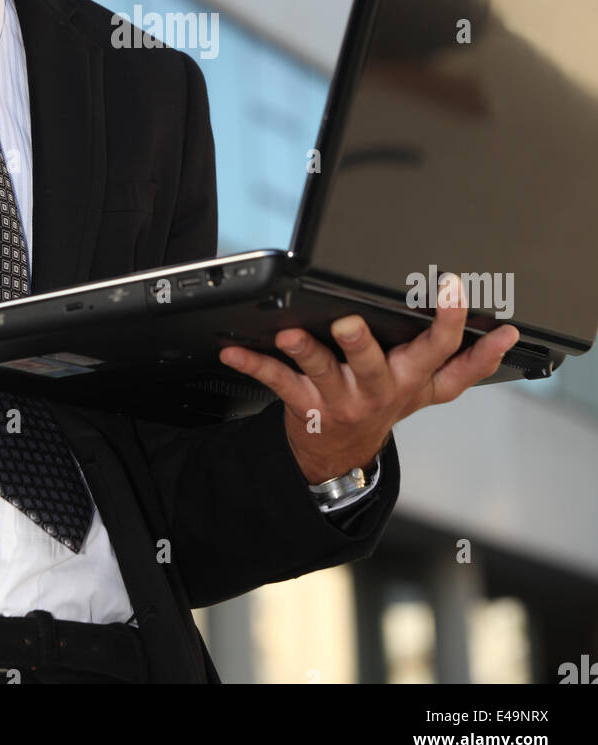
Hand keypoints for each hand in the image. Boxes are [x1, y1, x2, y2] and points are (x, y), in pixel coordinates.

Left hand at [218, 274, 518, 484]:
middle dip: (363, 344)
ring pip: (324, 372)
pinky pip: (277, 381)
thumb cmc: (385, 402)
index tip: (454, 288)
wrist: (339, 456)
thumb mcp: (431, 389)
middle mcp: (380, 390)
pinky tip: (234, 349)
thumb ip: (470, 362)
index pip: (444, 355)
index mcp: (414, 380)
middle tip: (351, 322)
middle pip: (379, 366)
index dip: (452, 324)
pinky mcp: (304, 403)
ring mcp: (340, 399)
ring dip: (306, 351)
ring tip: (290, 334)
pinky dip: (254, 363)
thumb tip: (511, 336)